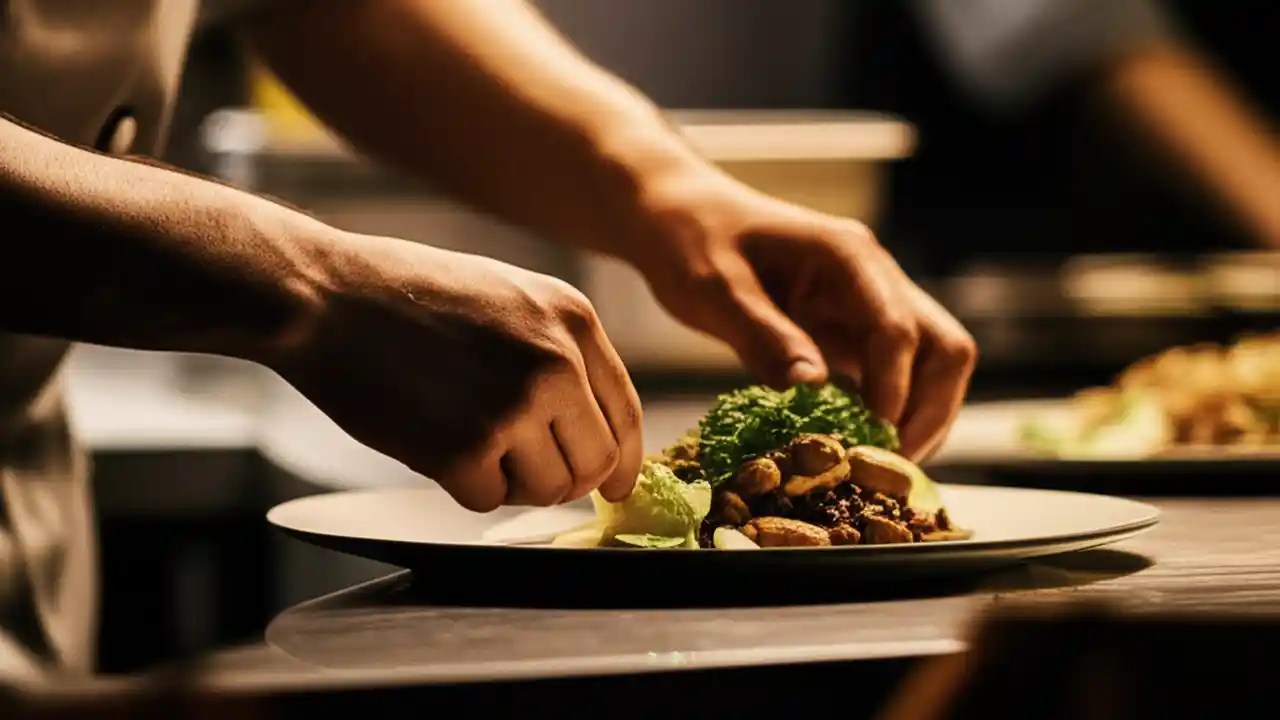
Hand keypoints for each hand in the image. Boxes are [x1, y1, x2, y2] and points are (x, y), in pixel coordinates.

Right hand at [271, 232, 643, 510]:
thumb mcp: (508, 295)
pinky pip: (489, 500)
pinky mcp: (466, 448)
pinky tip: (435, 440)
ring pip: (549, 490)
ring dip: (511, 482)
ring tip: (468, 438)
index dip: (622, 461)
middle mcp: (556, 362)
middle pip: (595, 463)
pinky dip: (463, 485)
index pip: (624, 413)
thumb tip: (591, 427)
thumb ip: (557, 351)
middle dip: (564, 478)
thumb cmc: (405, 294)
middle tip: (522, 467)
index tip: (615, 487)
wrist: (323, 296)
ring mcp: (514, 405)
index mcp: (572, 318)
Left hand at [624, 169, 976, 460]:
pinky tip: (853, 448)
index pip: (899, 329)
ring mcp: (867, 304)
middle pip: (944, 349)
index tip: (869, 444)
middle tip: (885, 470)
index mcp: (847, 256)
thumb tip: (814, 388)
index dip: (893, 392)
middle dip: (927, 413)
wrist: (675, 215)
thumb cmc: (689, 241)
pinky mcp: (849, 329)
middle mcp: (873, 278)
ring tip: (873, 469)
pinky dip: (884, 414)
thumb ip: (763, 335)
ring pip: (929, 366)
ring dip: (915, 419)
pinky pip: (890, 375)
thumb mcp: (713, 289)